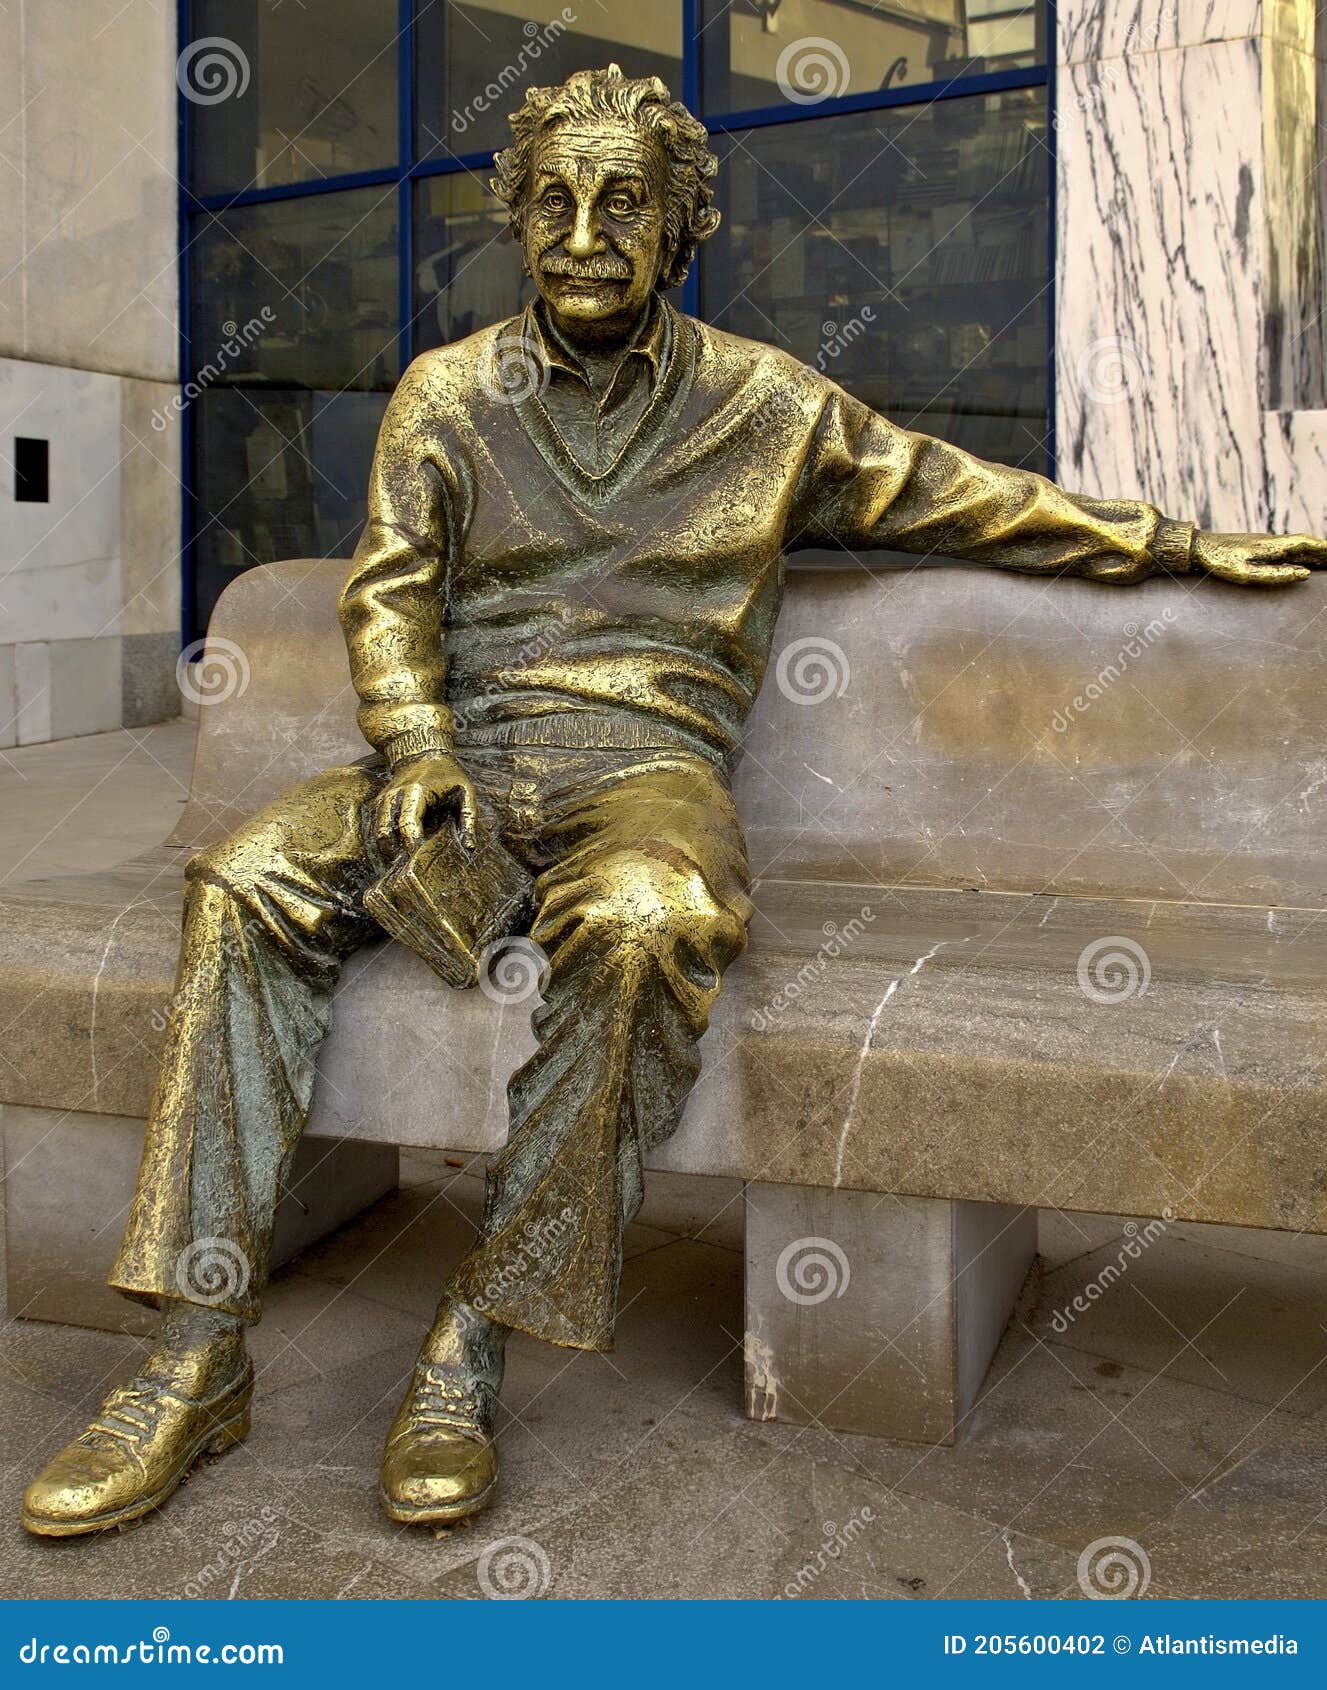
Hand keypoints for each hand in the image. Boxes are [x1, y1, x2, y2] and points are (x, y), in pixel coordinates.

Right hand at [371, 751, 477, 857]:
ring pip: (377, 832)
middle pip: (386, 832)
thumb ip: (469, 817)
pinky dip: (383, 842)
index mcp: (416, 792)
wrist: (422, 752)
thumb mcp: (466, 791)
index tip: (421, 861)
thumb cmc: (448, 774)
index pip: (408, 825)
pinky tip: (396, 854)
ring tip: (402, 866)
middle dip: (396, 854)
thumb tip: (469, 847)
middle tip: (410, 870)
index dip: (412, 846)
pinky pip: (376, 827)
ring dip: (387, 851)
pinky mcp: (379, 803)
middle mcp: (395, 795)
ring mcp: (384, 799)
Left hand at [1192, 530, 1326, 585]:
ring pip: (1294, 545)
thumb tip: (1304, 574)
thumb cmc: (1219, 562)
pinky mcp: (1255, 545)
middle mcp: (1270, 540)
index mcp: (1271, 546)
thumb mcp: (1246, 574)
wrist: (1197, 548)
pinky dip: (1299, 552)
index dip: (1323, 548)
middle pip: (1304, 543)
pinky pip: (1283, 548)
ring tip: (1326, 560)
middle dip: (1322, 550)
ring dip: (1312, 551)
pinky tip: (1300, 559)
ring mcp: (1263, 542)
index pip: (1305, 543)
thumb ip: (1276, 574)